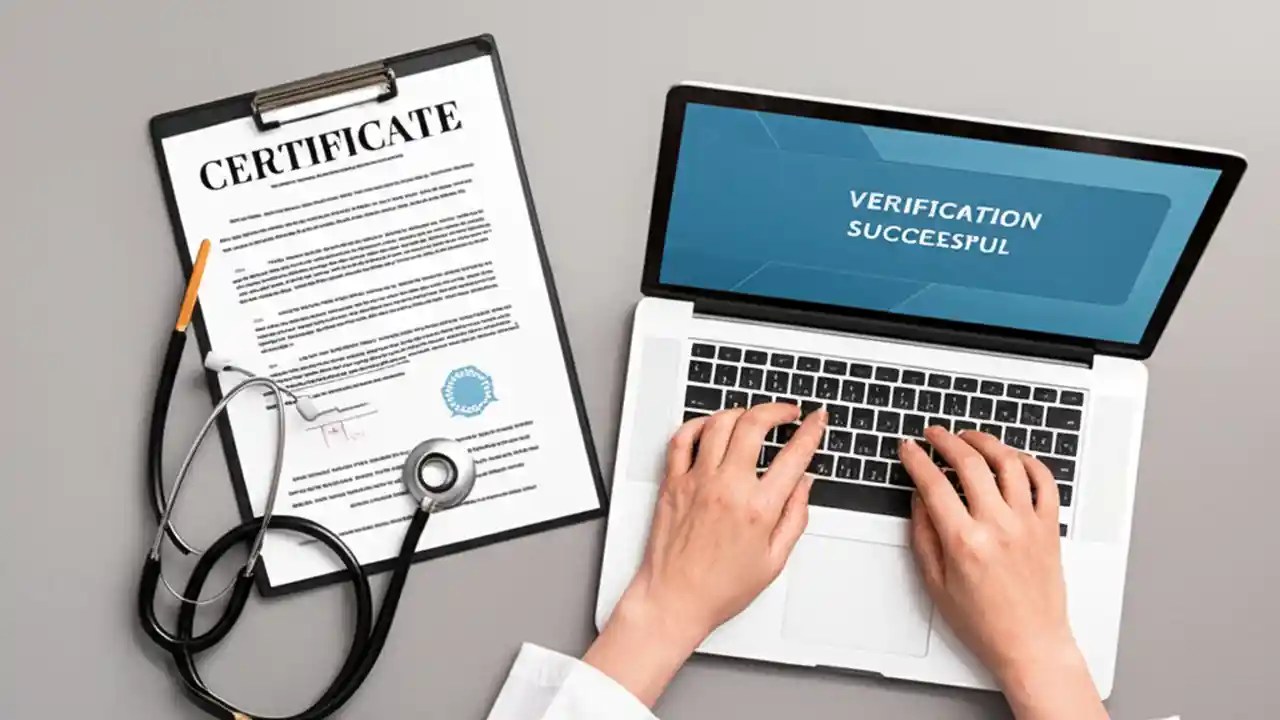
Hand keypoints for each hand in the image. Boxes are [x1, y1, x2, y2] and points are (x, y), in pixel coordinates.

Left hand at [584, 404, 825, 705]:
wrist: (673, 599)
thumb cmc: (719, 588)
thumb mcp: (774, 560)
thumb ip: (795, 517)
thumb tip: (805, 484)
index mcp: (758, 508)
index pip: (794, 455)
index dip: (811, 430)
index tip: (817, 420)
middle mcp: (727, 488)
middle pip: (755, 424)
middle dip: (778, 410)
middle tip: (787, 412)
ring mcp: (697, 481)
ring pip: (720, 423)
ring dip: (741, 412)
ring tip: (752, 417)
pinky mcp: (673, 482)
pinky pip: (683, 438)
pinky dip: (699, 424)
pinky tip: (712, 427)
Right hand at [901, 427, 1106, 719]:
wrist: (1031, 644)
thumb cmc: (984, 623)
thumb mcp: (936, 584)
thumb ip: (924, 536)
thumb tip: (919, 500)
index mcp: (964, 542)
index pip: (934, 484)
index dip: (916, 460)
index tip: (909, 449)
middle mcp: (998, 526)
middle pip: (970, 463)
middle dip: (946, 441)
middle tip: (934, 434)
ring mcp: (1027, 523)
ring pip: (1008, 463)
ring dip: (986, 442)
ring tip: (970, 437)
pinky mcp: (1049, 527)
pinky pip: (1043, 481)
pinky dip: (1028, 462)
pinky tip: (1012, 458)